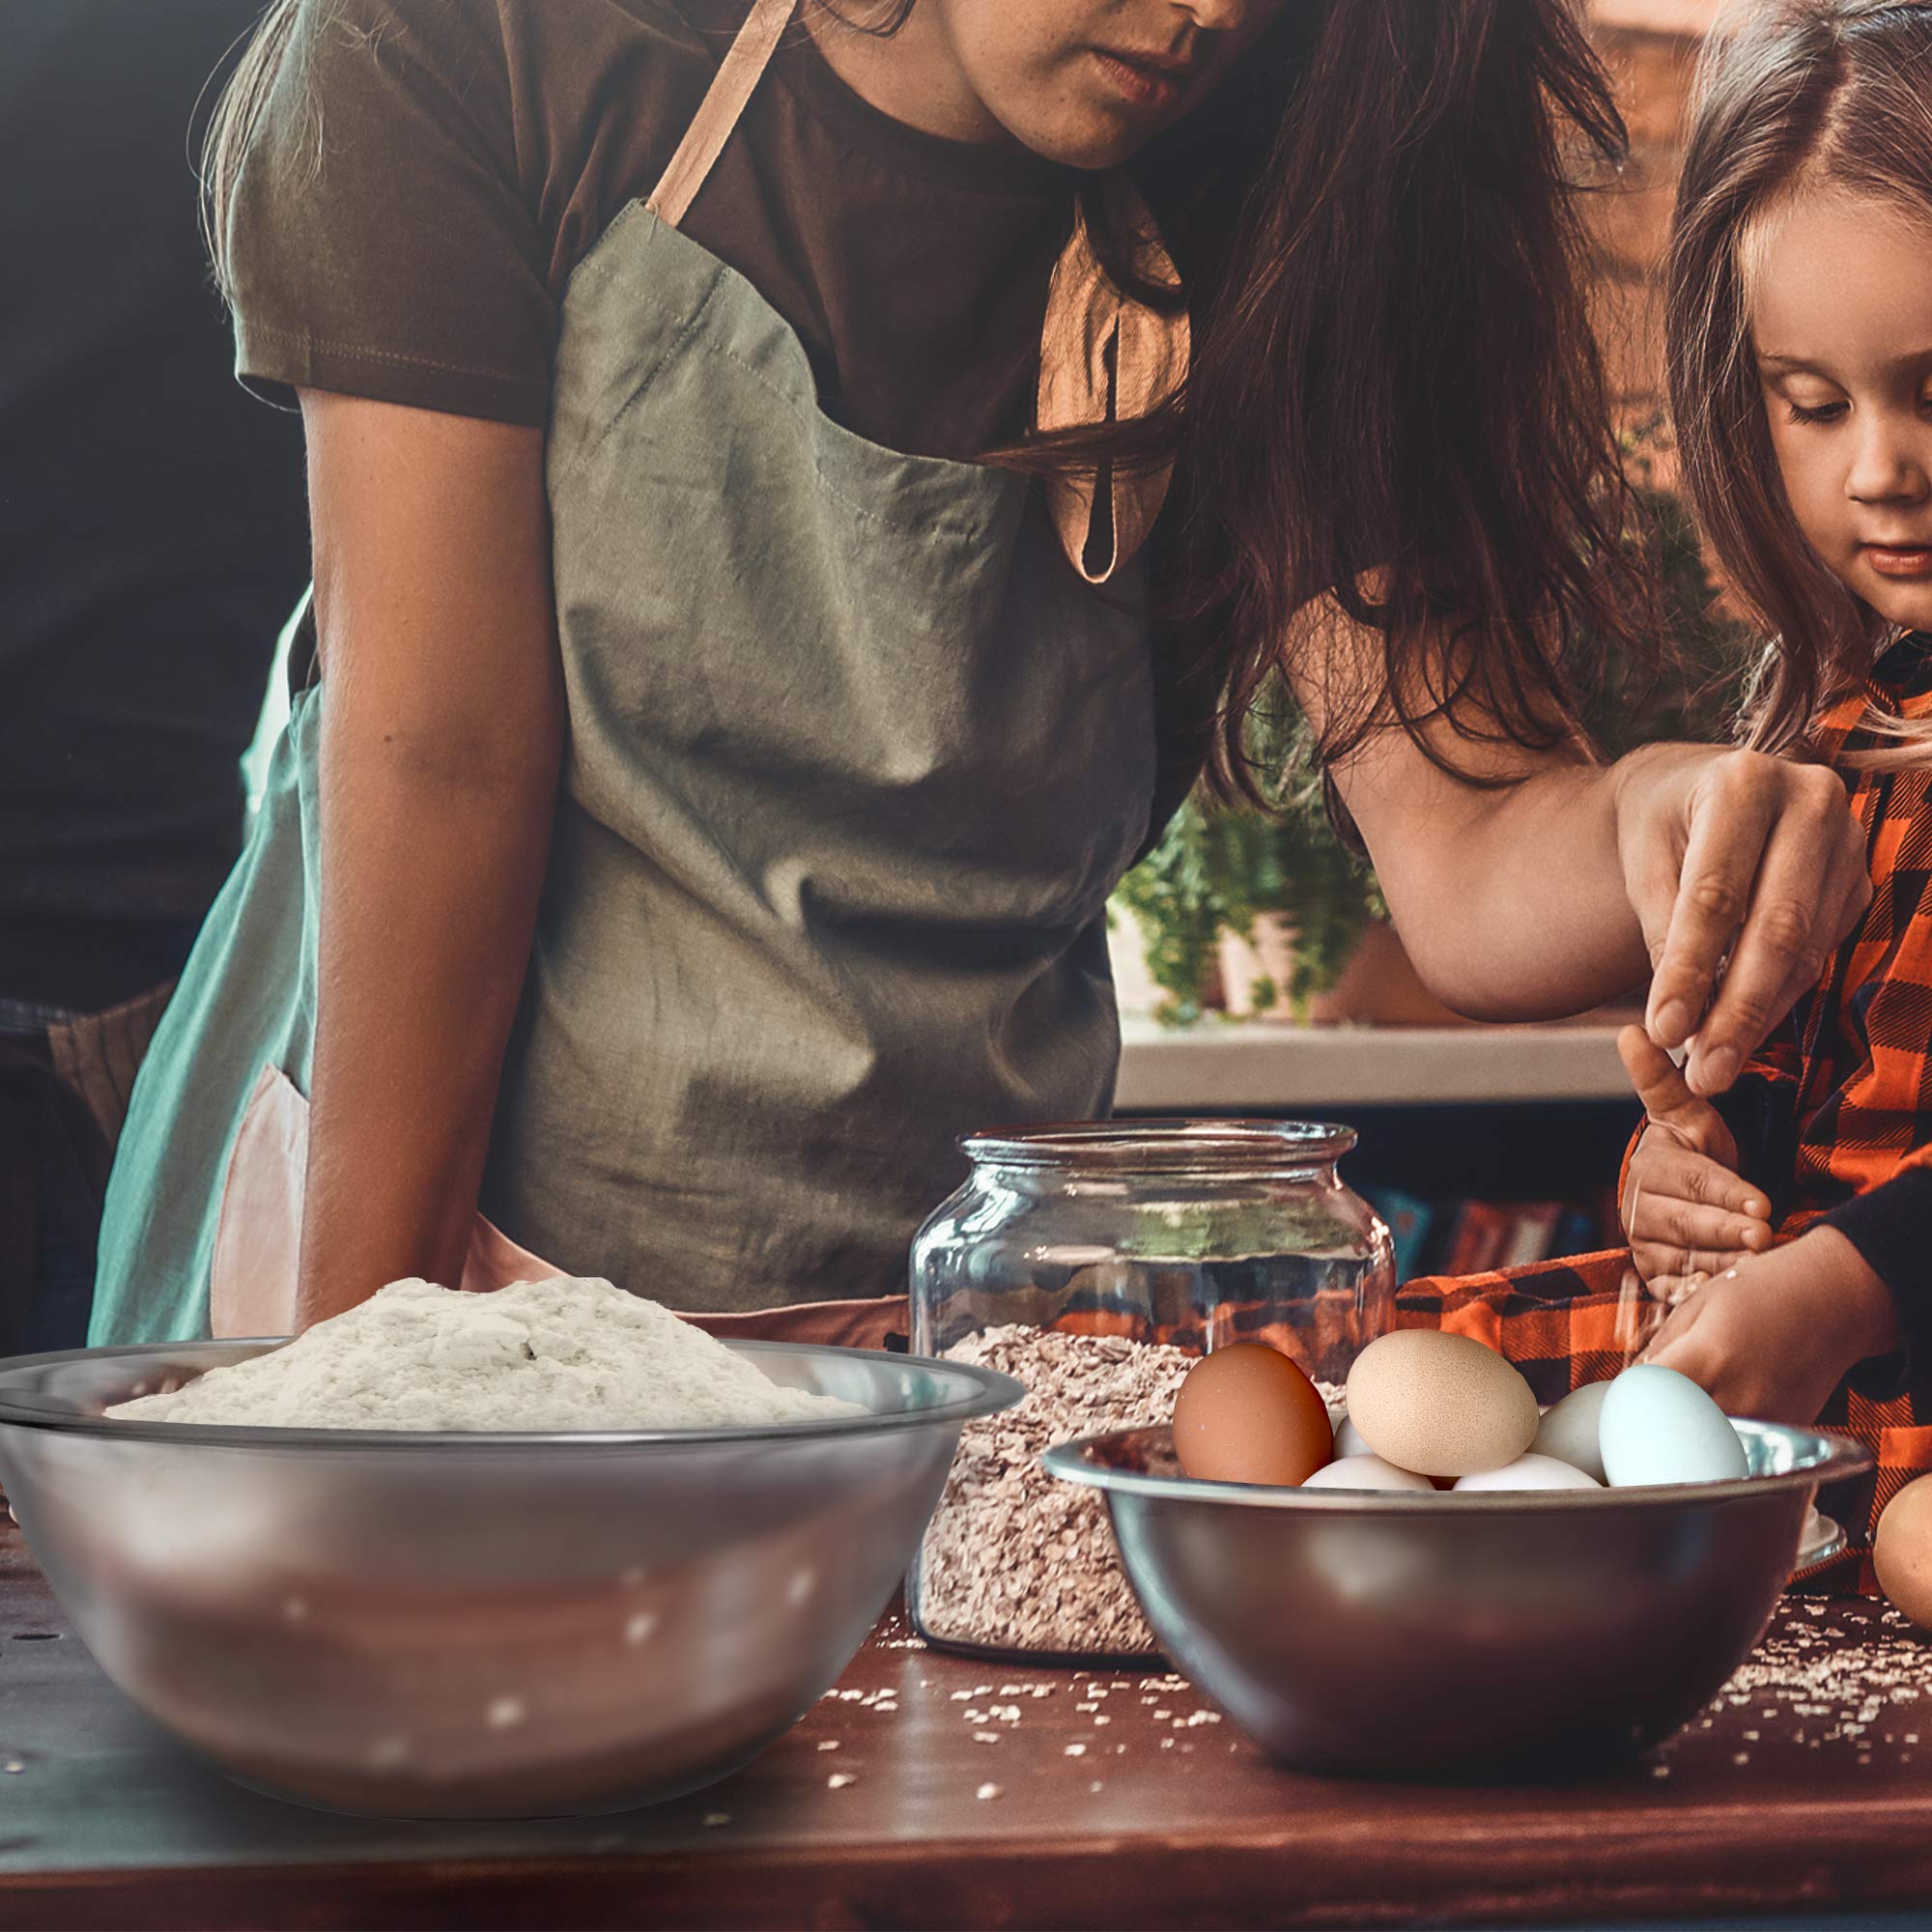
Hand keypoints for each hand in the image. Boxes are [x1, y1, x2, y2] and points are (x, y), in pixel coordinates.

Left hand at [1612, 746, 1866, 1096]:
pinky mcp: (1857, 879)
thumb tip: (1680, 1022)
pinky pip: (1822, 951)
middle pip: (1776, 926)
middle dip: (1737, 1009)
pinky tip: (1747, 1033)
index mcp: (1744, 783)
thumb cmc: (1664, 822)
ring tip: (1718, 1065)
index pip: (1716, 893)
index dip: (1690, 968)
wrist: (1702, 785)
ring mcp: (1846, 841)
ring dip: (1761, 1014)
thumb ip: (1663, 930)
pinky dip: (1781, 998)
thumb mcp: (1644, 860)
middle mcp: (1810, 802)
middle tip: (1705, 1072)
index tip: (1664, 1031)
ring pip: (1806, 947)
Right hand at [1618, 1026, 1771, 1296]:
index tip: (1761, 1203)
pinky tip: (1715, 1291)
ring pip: (1684, 1257)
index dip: (1726, 1192)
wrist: (1690, 1193)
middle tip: (1762, 1236)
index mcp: (1650, 1166)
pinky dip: (1692, 1292)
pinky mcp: (1654, 1275)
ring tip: (1753, 1265)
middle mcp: (1639, 1207)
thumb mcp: (1685, 1111)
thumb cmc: (1696, 1148)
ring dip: (1721, 1263)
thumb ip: (1660, 1076)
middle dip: (1726, 1231)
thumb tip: (1629, 1031)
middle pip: (1686, 1223)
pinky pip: (1672, 1288)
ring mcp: (1646, 1244)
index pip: (1692, 1181)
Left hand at [1640, 1226, 1901, 1422]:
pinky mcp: (1784, 1433)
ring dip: (1691, 1430)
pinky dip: (1723, 1432)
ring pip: (1708, 1444)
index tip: (1631, 1393)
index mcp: (1708, 1356)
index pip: (1651, 1396)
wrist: (1831, 1302)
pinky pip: (1739, 1443)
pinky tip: (1724, 1407)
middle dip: (1660, 1419)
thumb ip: (1662, 1346)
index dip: (1634, 1397)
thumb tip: (1637, 1383)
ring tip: (1692, 1405)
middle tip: (1657, 1405)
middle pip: (1676, 1428)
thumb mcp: (1697, 1303)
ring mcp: (1765, 1420)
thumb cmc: (1761, 1292)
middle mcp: (1738, 1396)